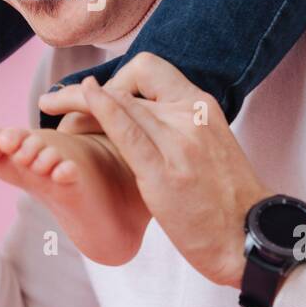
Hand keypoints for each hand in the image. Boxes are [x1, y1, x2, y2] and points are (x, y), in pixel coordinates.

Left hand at [40, 54, 264, 287]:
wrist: (251, 237)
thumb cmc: (227, 199)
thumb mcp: (208, 146)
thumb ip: (179, 126)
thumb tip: (145, 117)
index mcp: (202, 106)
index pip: (149, 69)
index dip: (116, 77)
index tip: (99, 98)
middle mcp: (191, 115)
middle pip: (129, 80)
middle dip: (89, 89)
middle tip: (63, 105)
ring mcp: (179, 141)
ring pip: (120, 100)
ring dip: (80, 101)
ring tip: (54, 112)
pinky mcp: (163, 172)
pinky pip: (125, 130)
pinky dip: (99, 110)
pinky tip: (81, 104)